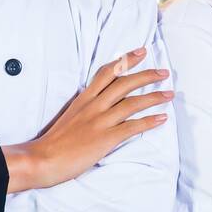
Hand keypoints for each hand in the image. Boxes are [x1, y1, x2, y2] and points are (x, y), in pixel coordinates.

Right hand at [3, 47, 170, 191]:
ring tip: (169, 94)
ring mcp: (100, 121)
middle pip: (124, 83)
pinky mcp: (105, 138)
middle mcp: (93, 106)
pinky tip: (161, 118)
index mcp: (83, 99)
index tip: (141, 52)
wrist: (43, 159)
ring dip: (154, 97)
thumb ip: (84, 107)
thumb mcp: (69, 116)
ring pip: (132, 103)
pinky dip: (149, 121)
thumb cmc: (54, 141)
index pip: (106, 73)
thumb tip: (96, 101)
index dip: (125, 60)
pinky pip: (132, 127)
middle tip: (163, 72)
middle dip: (146, 75)